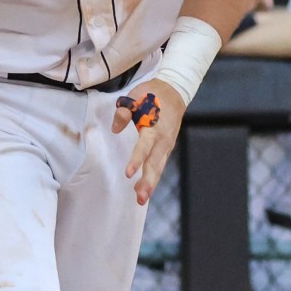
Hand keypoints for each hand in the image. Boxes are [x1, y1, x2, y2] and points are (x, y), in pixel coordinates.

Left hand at [114, 81, 187, 204]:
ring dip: (151, 183)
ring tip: (141, 199)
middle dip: (148, 182)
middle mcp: (162, 139)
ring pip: (158, 167)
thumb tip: (115, 128)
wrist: (175, 91)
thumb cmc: (152, 94)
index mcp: (153, 127)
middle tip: (140, 198)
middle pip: (155, 164)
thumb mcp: (135, 97)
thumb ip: (124, 112)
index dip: (136, 160)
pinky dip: (154, 177)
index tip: (128, 174)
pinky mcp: (167, 147)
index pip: (144, 147)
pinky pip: (160, 165)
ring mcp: (166, 145)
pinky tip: (145, 188)